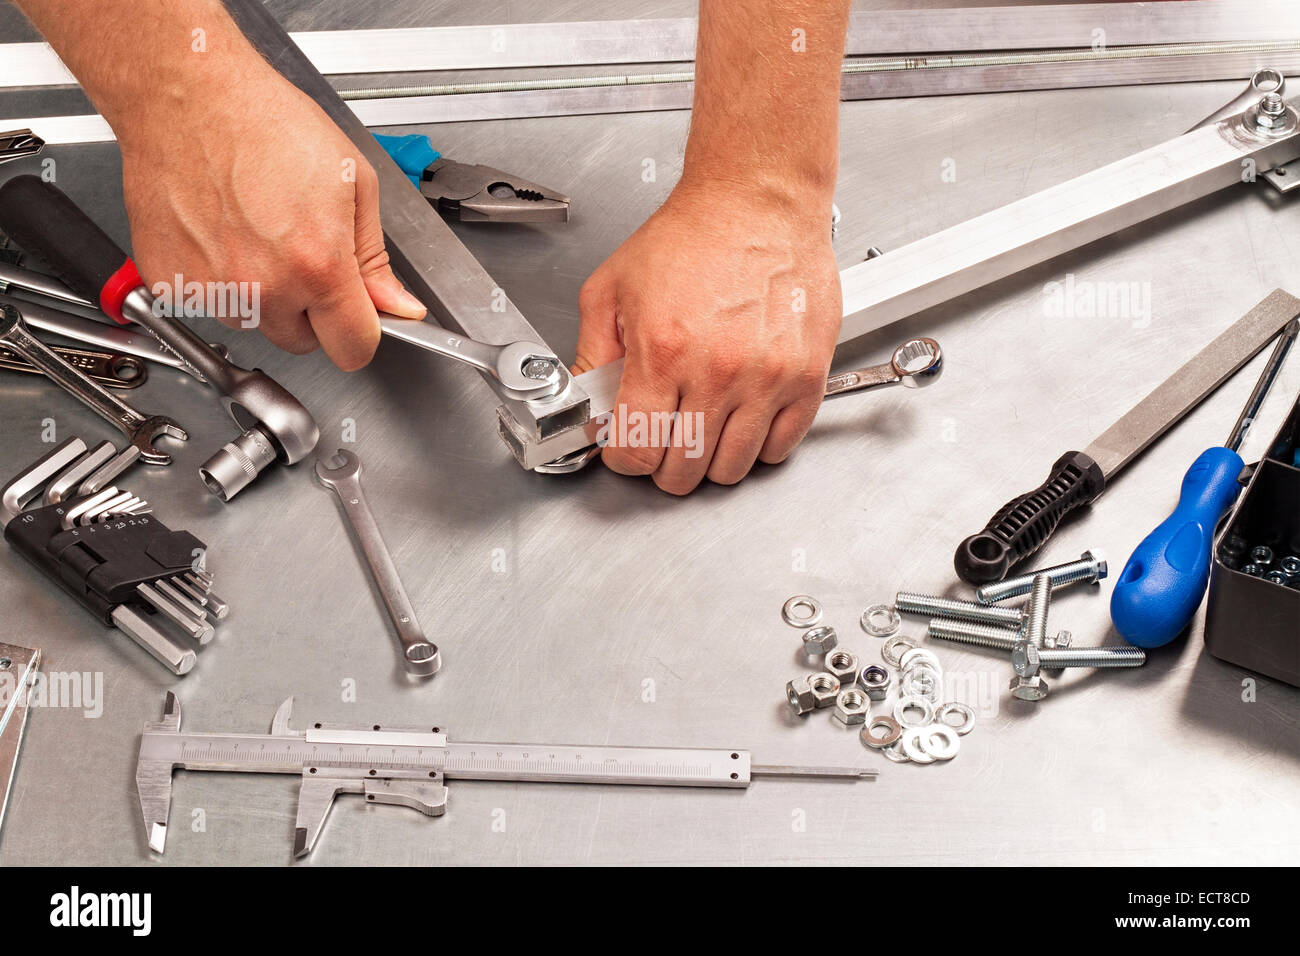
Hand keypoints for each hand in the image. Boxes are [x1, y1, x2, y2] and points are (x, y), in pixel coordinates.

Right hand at [117, 64, 424, 370]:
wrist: (187, 95)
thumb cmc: (264, 121)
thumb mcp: (352, 182)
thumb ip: (375, 258)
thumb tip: (399, 307)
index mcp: (317, 265)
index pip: (354, 349)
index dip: (361, 334)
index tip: (358, 318)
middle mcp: (264, 286)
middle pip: (303, 342)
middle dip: (311, 311)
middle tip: (301, 253)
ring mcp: (213, 288)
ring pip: (257, 323)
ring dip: (264, 296)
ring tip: (257, 232)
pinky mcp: (172, 282)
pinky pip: (211, 304)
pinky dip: (220, 281)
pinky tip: (224, 233)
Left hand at [574, 180, 840, 493]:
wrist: (758, 200)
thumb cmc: (692, 235)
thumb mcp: (611, 287)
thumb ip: (591, 355)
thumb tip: (587, 406)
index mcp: (663, 351)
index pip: (636, 449)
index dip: (623, 459)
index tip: (626, 448)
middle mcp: (718, 370)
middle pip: (683, 470)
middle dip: (663, 465)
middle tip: (663, 439)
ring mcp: (767, 377)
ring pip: (732, 468)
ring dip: (710, 462)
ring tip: (702, 429)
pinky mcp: (806, 376)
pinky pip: (781, 447)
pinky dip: (758, 447)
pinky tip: (741, 420)